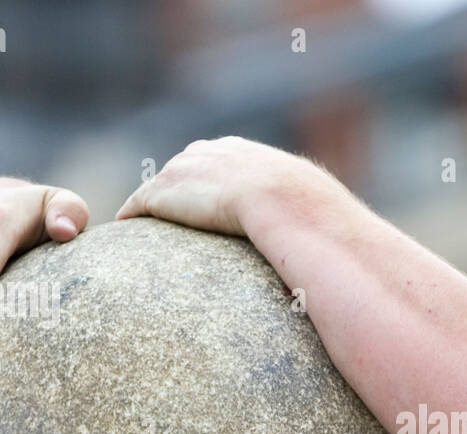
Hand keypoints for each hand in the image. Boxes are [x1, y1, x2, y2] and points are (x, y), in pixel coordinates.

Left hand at [114, 136, 326, 236]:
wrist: (289, 203)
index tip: (207, 192)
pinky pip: (142, 203)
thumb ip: (316, 220)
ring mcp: (188, 170)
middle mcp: (214, 153)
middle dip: (177, 183)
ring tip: (141, 217)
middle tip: (170, 205)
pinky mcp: (167, 193)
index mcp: (249, 154)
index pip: (220, 158)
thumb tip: (341, 246)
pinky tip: (125, 225)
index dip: (211, 176)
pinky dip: (133, 212)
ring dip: (152, 199)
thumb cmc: (315, 214)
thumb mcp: (318, 209)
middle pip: (185, 165)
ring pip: (161, 184)